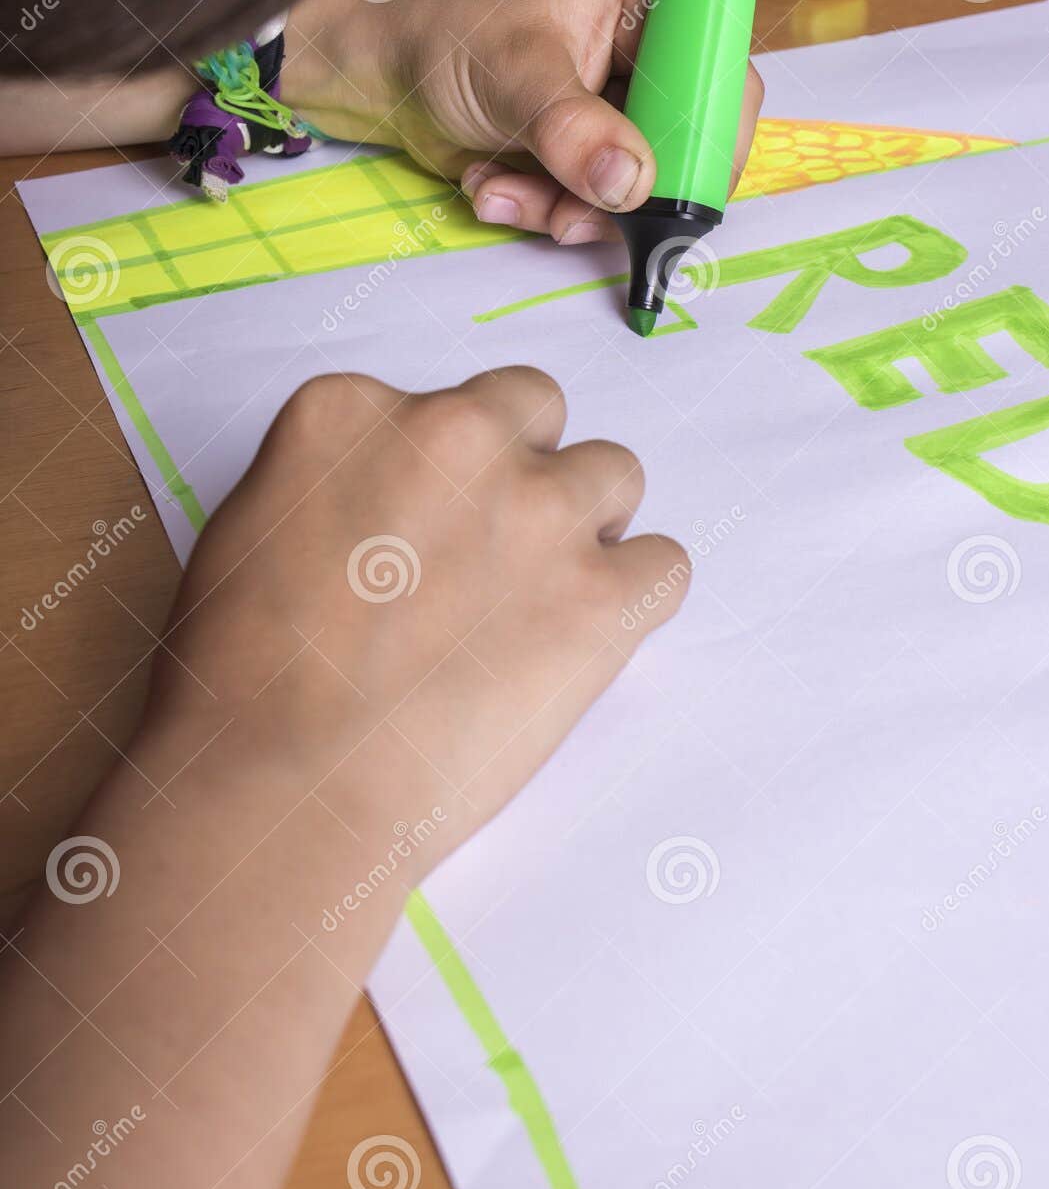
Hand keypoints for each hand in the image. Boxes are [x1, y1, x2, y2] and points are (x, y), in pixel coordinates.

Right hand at [155, 365, 689, 863]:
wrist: (288, 783)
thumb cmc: (243, 681)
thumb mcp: (251, 528)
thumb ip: (338, 479)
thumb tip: (390, 498)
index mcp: (357, 410)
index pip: (441, 405)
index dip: (441, 475)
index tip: (423, 531)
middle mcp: (455, 432)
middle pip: (536, 408)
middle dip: (526, 468)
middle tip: (495, 551)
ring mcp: (539, 509)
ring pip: (614, 475)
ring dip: (588, 528)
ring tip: (542, 603)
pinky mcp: (603, 592)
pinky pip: (664, 565)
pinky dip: (637, 601)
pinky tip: (589, 641)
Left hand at [287, 0, 763, 246]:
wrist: (381, 74)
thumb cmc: (445, 38)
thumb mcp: (511, 75)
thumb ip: (573, 130)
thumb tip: (633, 185)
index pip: (723, 71)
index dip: (708, 136)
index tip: (663, 185)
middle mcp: (655, 51)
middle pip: (692, 144)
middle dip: (623, 193)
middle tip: (567, 215)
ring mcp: (624, 108)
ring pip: (642, 189)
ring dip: (570, 210)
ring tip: (503, 191)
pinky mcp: (593, 154)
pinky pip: (600, 207)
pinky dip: (546, 213)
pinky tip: (494, 187)